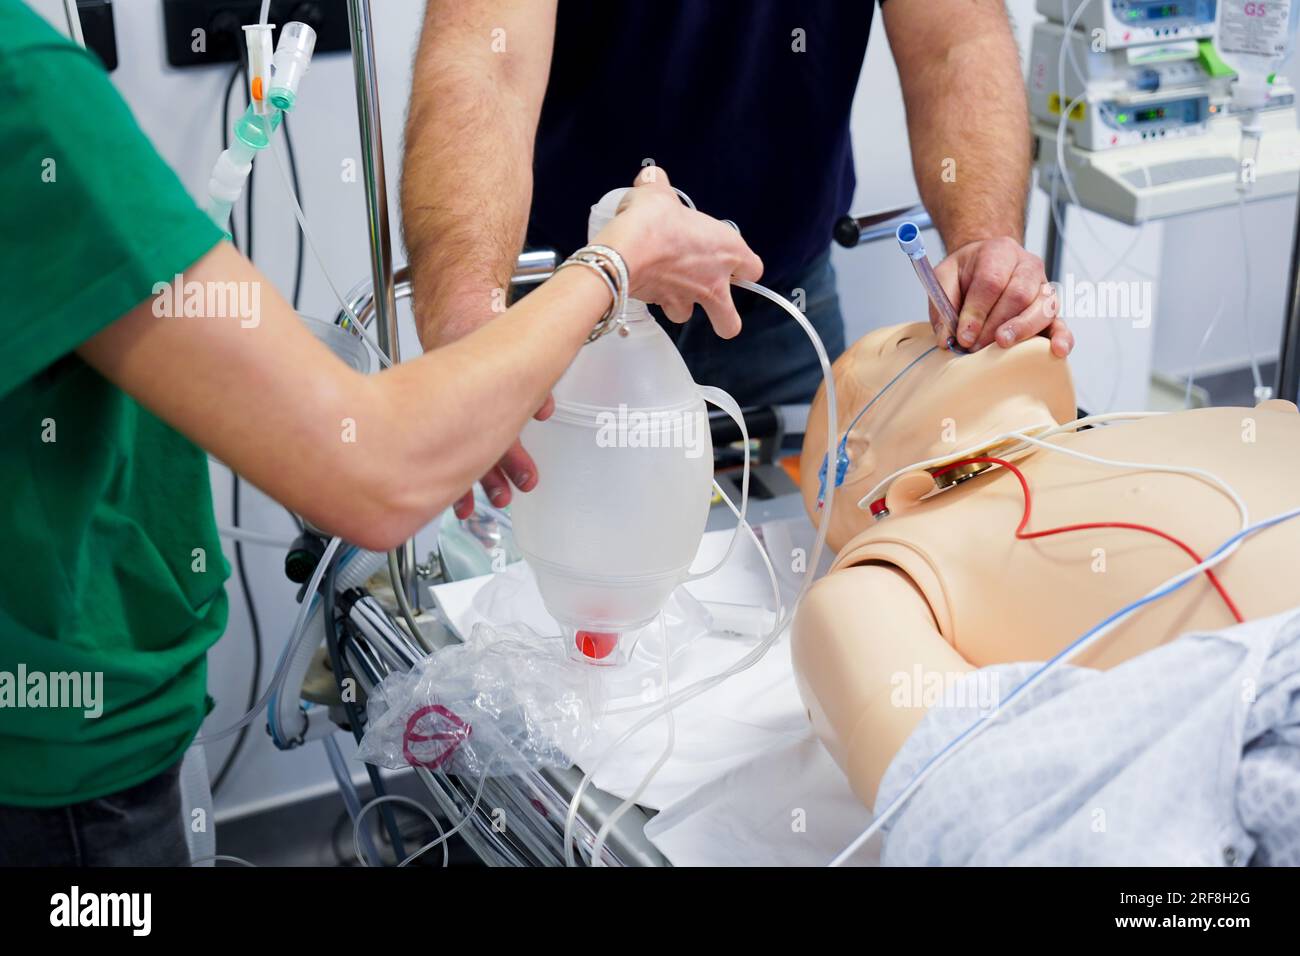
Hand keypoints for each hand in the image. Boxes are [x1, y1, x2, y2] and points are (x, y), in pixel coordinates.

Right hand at [594, 166, 763, 337]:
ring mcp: (689, 298)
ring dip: (683, 307)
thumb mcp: (657, 192)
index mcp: (727, 249)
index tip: (734, 264)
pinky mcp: (663, 306)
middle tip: (716, 307)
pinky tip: (648, 286)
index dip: (744, 267)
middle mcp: (713, 280)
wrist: (626, 251)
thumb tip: (651, 179)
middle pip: (731, 320)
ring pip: (690, 316)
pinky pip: (663, 310)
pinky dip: (657, 301)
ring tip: (671, 291)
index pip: (753, 269)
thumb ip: (658, 186)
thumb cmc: (652, 223)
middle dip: (726, 318)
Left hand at [932, 237, 1072, 356]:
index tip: (963, 336)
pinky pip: (1060, 321)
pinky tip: (1057, 350)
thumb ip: (941, 304)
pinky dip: (1061, 337)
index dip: (977, 311)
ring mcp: (1043, 286)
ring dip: (1022, 330)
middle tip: (976, 346)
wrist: (988, 262)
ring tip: (1003, 345)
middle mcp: (1027, 266)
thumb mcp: (944, 276)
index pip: (991, 282)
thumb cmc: (967, 272)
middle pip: (1018, 295)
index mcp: (999, 252)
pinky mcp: (1050, 307)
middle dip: (995, 324)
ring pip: (1042, 308)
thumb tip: (946, 339)